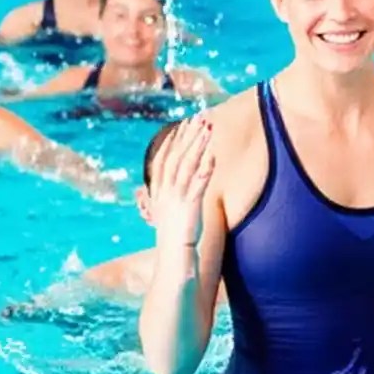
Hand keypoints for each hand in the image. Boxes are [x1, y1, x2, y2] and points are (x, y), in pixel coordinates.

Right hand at [149, 115, 214, 248]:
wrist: (173, 256)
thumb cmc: (173, 237)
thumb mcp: (166, 214)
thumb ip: (166, 199)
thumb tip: (165, 191)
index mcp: (159, 191)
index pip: (163, 159)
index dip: (173, 141)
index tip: (181, 126)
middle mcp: (166, 191)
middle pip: (175, 156)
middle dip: (187, 136)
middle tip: (198, 118)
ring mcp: (177, 197)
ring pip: (187, 164)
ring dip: (197, 144)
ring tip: (208, 128)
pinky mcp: (190, 205)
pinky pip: (199, 181)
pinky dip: (205, 167)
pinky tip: (214, 154)